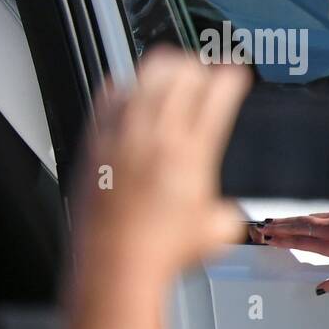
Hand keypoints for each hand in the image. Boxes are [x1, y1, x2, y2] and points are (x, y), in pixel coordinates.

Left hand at [73, 47, 251, 282]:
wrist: (116, 264)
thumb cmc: (160, 253)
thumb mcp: (216, 232)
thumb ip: (226, 211)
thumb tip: (223, 211)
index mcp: (192, 154)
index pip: (217, 96)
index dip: (230, 78)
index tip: (234, 73)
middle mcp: (157, 140)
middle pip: (180, 78)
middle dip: (197, 66)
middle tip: (202, 68)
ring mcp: (122, 140)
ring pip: (142, 83)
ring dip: (160, 68)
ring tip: (168, 65)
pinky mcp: (94, 149)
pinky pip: (105, 103)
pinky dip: (119, 89)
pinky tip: (123, 85)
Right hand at [256, 211, 328, 293]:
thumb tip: (320, 290)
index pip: (301, 242)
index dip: (283, 241)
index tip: (270, 240)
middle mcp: (328, 232)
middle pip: (297, 228)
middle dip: (278, 228)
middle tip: (262, 228)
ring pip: (303, 219)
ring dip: (285, 221)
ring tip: (271, 222)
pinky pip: (312, 216)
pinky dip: (299, 217)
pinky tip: (292, 219)